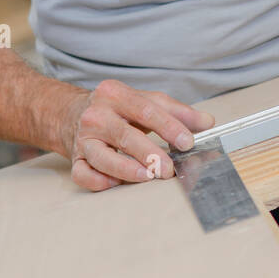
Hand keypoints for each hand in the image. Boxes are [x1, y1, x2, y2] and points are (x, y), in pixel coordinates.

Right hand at [62, 79, 214, 191]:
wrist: (71, 113)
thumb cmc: (116, 109)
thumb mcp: (145, 101)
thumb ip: (177, 111)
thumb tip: (207, 122)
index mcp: (115, 94)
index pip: (146, 110)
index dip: (169, 127)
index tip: (188, 142)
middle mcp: (97, 115)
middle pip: (125, 135)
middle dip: (150, 154)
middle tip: (170, 169)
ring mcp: (83, 138)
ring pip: (102, 157)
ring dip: (126, 169)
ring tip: (147, 176)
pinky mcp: (75, 159)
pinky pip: (83, 174)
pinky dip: (99, 181)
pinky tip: (116, 183)